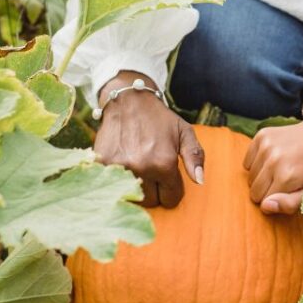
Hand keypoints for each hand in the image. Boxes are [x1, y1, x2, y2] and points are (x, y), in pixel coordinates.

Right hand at [93, 71, 203, 207]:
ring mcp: (120, 167)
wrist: (128, 100)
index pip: (171, 198)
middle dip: (155, 191)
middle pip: (151, 201)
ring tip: (138, 168)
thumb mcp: (184, 132)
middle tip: (152, 171)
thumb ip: (195, 156)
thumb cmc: (159, 119)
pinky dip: (118, 181)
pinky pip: (114, 186)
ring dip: (137, 188)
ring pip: (132, 197)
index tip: (167, 177)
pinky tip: (124, 165)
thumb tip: (200, 181)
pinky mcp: (102, 164)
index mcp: (164, 162)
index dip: (172, 190)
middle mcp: (142, 167)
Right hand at [244, 99, 302, 214]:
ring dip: (262, 176)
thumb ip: (289, 204)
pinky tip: (272, 159)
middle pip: (254, 190)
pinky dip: (256, 163)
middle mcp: (274, 161)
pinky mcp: (262, 135)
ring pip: (250, 176)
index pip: (264, 202)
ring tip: (280, 169)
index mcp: (287, 178)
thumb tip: (265, 206)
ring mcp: (266, 146)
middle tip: (284, 181)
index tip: (287, 191)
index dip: (276, 200)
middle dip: (266, 190)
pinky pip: (247, 161)